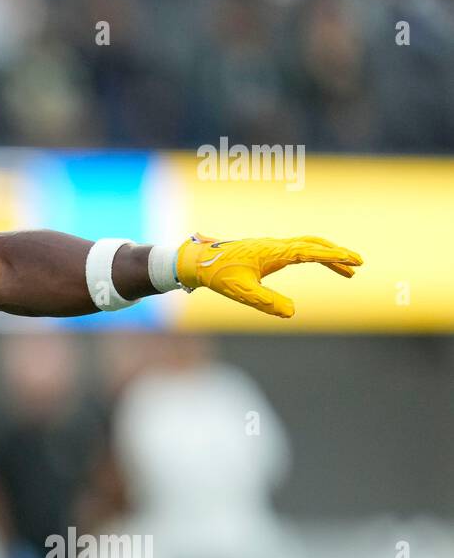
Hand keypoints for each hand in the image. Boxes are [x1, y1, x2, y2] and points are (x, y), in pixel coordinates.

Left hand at [176, 233, 362, 317]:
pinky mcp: (267, 251)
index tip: (353, 260)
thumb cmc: (217, 276)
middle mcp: (274, 245)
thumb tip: (291, 313)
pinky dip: (313, 257)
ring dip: (328, 256)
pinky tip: (319, 266)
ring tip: (349, 272)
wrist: (198, 261)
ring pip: (307, 246)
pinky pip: (297, 250)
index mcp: (272, 252)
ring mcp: (271, 246)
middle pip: (314, 244)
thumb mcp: (241, 292)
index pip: (309, 251)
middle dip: (337, 253)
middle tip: (359, 264)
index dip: (332, 256)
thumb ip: (266, 302)